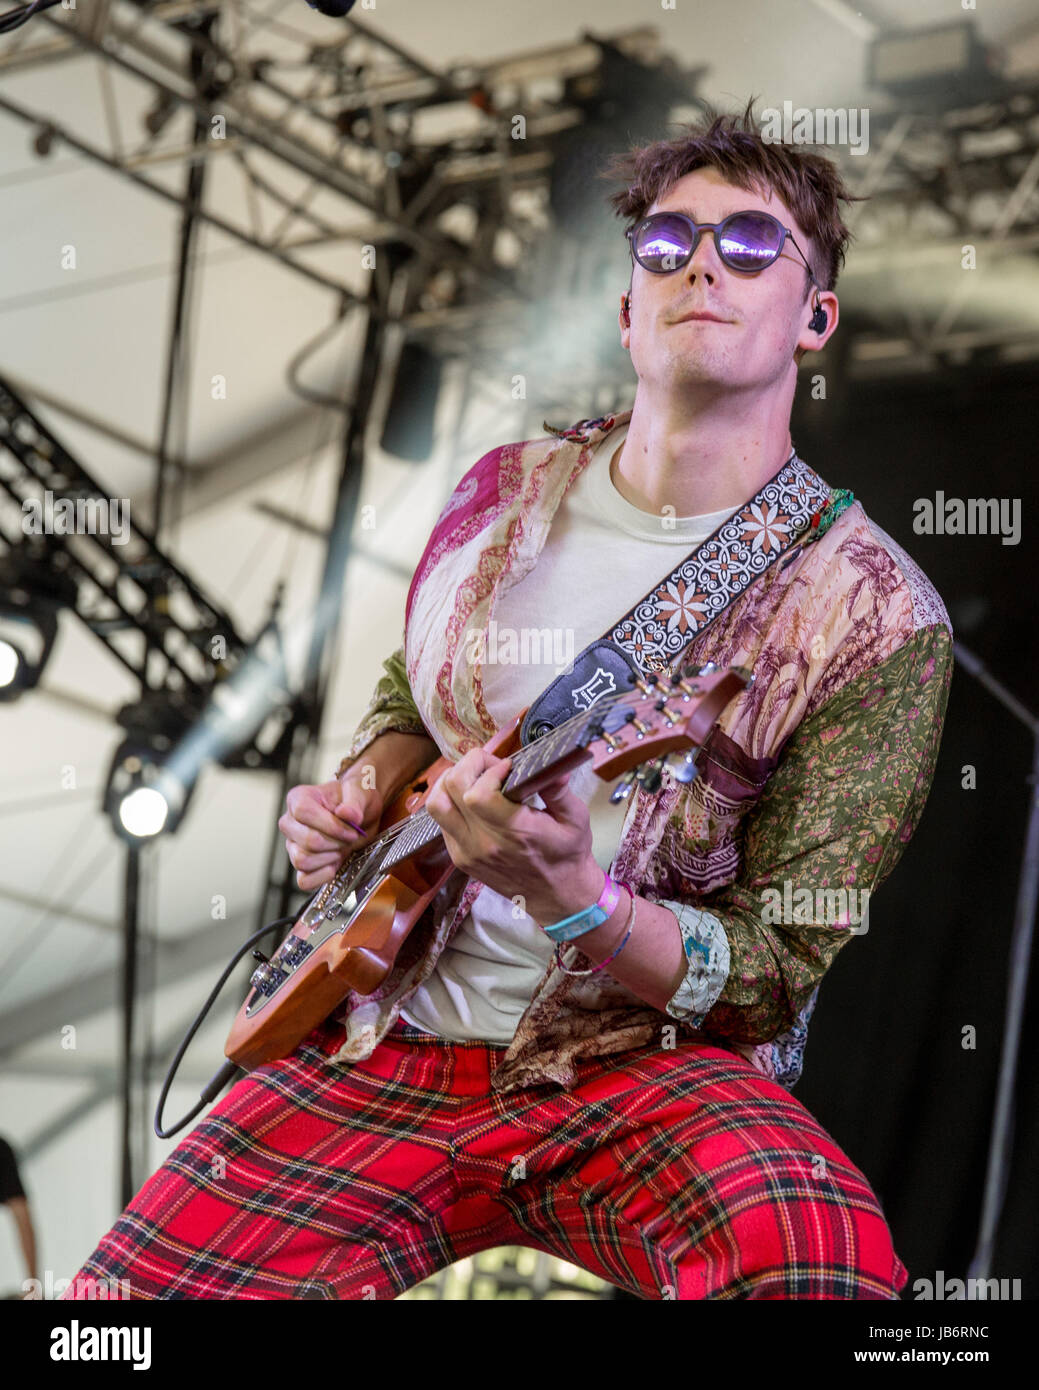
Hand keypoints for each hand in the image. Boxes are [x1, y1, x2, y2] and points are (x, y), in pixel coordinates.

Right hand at [278, 776, 383, 891]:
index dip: (331, 825)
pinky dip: (322, 877)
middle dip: (336, 843)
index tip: (352, 830)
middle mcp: (290, 822)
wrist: (362, 815)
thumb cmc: (356, 799)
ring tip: (342, 847)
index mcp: (298, 799)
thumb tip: (345, 813)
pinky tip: (335, 864)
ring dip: (330, 858)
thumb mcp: (361, 791)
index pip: (304, 813)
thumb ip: (354, 800)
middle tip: (350, 838)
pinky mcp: (300, 864)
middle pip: (307, 841)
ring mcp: (292, 845)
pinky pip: (303, 881)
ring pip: (302, 861)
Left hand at [423, 747, 603, 924]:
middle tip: (489, 766)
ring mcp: (468, 852)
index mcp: (515, 832)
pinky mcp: (460, 858)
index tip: (508, 767)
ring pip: (436, 805)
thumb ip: (559, 790)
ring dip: (450, 783)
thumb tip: (547, 764)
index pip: (478, 794)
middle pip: (451, 791)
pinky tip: (471, 800)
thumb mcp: (575, 820)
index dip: (489, 771)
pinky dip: (450, 802)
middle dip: (468, 766)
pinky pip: (441, 822)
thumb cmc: (567, 856)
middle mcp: (485, 842)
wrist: (557, 897)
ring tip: (473, 778)